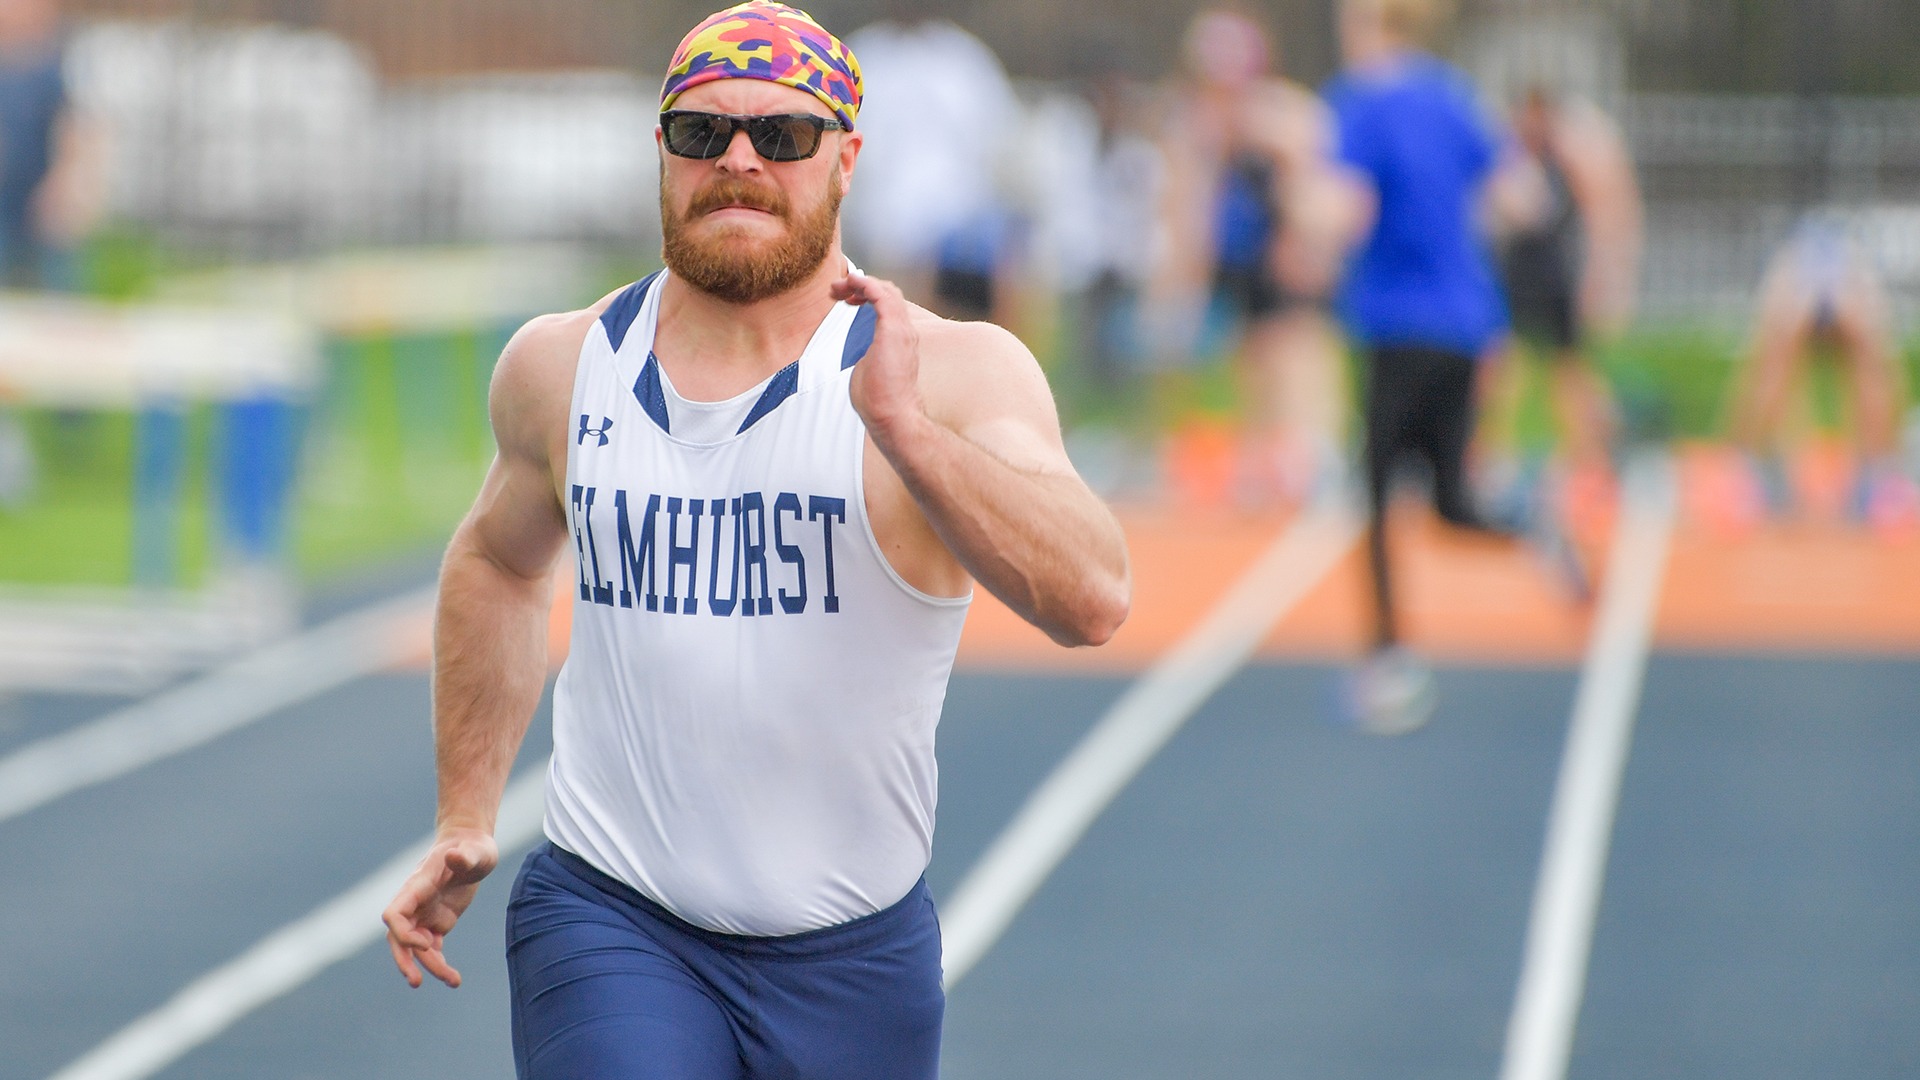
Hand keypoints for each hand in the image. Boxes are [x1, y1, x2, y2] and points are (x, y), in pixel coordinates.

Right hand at [381, 828, 498, 987]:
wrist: (472, 846)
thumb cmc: (473, 846)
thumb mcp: (475, 851)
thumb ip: (464, 855)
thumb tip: (454, 855)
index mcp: (417, 886)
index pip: (394, 915)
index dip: (403, 933)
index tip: (426, 943)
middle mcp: (416, 903)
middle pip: (398, 938)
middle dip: (404, 960)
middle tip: (416, 982)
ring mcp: (425, 913)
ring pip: (417, 947)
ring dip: (429, 966)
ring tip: (454, 981)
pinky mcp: (438, 921)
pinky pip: (431, 948)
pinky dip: (438, 962)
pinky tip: (453, 977)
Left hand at [830, 272, 924, 444]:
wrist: (892, 415)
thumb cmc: (879, 400)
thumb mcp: (866, 367)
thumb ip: (863, 353)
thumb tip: (851, 351)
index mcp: (898, 339)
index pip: (888, 305)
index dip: (867, 295)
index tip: (846, 299)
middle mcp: (905, 331)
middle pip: (888, 292)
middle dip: (862, 285)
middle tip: (838, 289)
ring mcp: (902, 330)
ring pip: (887, 290)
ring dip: (862, 282)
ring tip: (840, 286)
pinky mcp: (894, 331)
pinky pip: (882, 296)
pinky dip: (867, 285)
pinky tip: (852, 282)